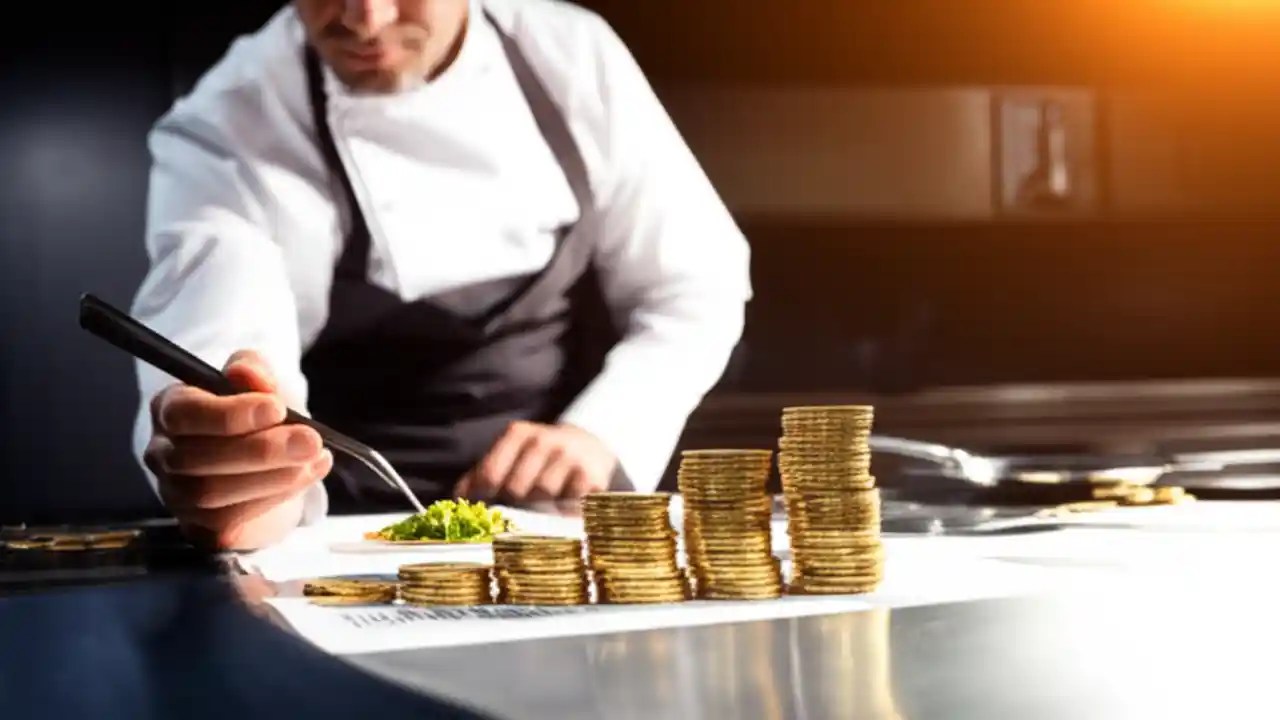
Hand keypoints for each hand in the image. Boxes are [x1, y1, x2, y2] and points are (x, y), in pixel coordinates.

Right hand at [144, 350, 331, 550]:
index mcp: (170, 408)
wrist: (269, 462)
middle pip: (195, 459)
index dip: (229, 414)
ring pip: (211, 493)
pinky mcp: (198, 527)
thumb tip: (244, 372)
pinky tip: (306, 476)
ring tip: (313, 459)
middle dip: (261, 450)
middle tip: (310, 441)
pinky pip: (227, 521)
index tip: (277, 408)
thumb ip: (253, 370)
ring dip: (272, 477)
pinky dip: (274, 498)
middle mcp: (163, 453)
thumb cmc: (258, 417)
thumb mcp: (261, 383)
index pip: (182, 413)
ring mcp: (176, 494)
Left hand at [454, 421, 615, 503]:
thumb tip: (457, 500)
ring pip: (542, 496)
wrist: (589, 444)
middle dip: (516, 502)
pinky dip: (564, 510)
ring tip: (546, 500)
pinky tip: (565, 503)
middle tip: (522, 503)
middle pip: (516, 488)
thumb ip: (482, 474)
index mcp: (518, 433)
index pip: (491, 474)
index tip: (484, 508)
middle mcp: (544, 440)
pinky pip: (568, 504)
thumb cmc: (539, 457)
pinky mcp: (591, 475)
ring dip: (542, 505)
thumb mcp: (511, 454)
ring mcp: (569, 456)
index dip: (484, 498)